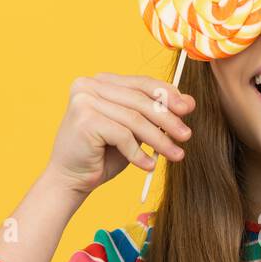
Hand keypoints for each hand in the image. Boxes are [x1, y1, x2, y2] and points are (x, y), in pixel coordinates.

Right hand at [46, 73, 194, 194]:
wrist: (71, 179)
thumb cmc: (103, 155)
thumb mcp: (135, 131)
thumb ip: (155, 114)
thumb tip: (189, 101)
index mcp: (101, 81)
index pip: (141, 83)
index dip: (167, 94)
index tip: (188, 109)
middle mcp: (89, 85)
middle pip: (140, 100)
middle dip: (168, 119)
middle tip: (186, 136)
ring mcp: (84, 100)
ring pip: (135, 119)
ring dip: (159, 139)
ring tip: (176, 155)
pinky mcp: (85, 119)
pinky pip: (123, 135)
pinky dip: (139, 153)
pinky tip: (148, 166)